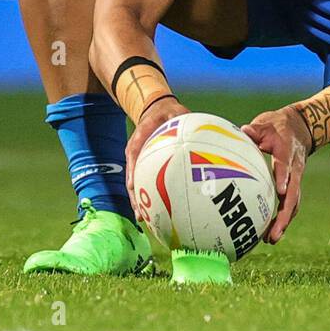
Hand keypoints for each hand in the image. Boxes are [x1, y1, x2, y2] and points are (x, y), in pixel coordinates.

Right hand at [125, 96, 188, 214]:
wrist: (155, 111)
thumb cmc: (167, 113)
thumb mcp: (175, 111)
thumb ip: (183, 118)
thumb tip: (198, 130)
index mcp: (141, 135)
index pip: (134, 151)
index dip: (133, 169)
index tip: (133, 185)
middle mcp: (135, 150)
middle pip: (132, 175)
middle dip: (134, 196)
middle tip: (139, 213)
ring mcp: (137, 160)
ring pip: (135, 183)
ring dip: (138, 201)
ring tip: (143, 219)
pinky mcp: (143, 165)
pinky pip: (144, 182)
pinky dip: (148, 196)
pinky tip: (156, 211)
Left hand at [241, 105, 312, 243]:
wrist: (302, 127)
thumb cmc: (278, 126)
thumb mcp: (267, 122)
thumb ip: (255, 129)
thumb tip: (243, 131)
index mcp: (287, 152)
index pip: (286, 165)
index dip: (284, 177)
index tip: (281, 191)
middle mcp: (294, 169)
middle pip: (293, 195)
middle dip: (284, 215)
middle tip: (273, 233)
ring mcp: (296, 179)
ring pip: (294, 203)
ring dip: (284, 222)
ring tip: (271, 239)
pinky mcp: (293, 185)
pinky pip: (291, 204)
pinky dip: (283, 219)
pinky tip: (272, 232)